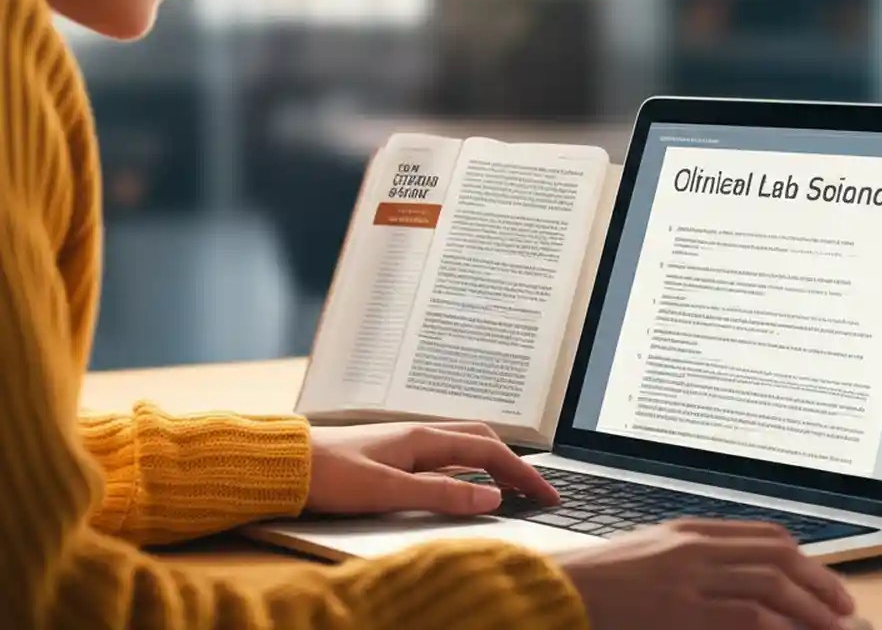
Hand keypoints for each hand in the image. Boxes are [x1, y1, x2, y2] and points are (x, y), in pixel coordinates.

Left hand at [305, 422, 557, 514]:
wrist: (283, 465)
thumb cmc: (328, 475)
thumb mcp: (388, 491)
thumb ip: (441, 494)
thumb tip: (491, 498)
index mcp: (423, 438)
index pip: (489, 453)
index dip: (522, 475)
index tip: (546, 495)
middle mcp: (419, 434)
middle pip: (483, 440)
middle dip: (515, 463)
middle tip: (537, 490)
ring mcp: (406, 442)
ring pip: (464, 445)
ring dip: (494, 462)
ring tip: (511, 486)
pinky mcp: (393, 453)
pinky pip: (445, 454)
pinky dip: (469, 466)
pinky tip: (465, 482)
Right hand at [555, 519, 856, 629]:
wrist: (551, 593)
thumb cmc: (595, 584)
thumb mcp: (649, 558)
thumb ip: (692, 561)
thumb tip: (741, 582)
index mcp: (689, 531)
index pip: (765, 536)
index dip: (806, 561)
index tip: (828, 586)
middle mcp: (694, 548)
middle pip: (777, 557)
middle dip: (820, 585)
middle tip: (844, 613)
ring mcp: (687, 578)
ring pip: (770, 586)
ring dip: (809, 611)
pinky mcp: (679, 611)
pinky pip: (745, 617)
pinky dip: (776, 628)